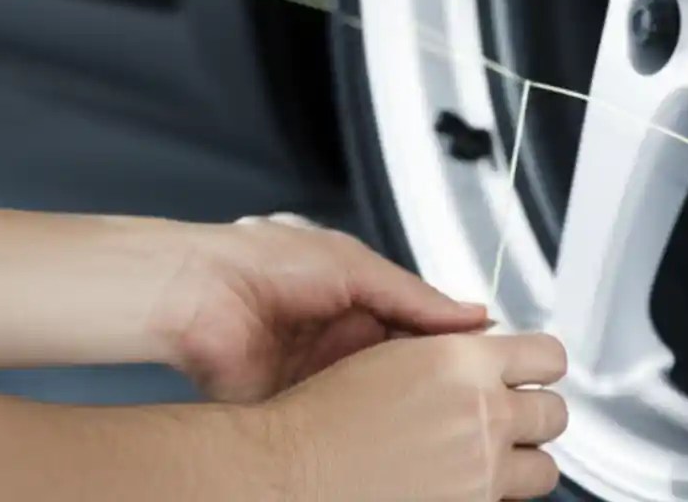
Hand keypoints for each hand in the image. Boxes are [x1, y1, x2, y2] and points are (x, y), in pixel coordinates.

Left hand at [153, 214, 487, 402]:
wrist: (200, 292)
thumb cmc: (263, 260)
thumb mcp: (357, 266)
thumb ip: (415, 296)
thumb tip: (471, 313)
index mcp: (358, 296)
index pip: (420, 325)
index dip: (452, 341)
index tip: (488, 357)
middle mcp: (341, 337)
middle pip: (401, 365)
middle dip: (429, 376)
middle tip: (468, 390)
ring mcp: (320, 373)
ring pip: (374, 395)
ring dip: (398, 403)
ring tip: (436, 411)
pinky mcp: (296, 404)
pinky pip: (338, 418)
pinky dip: (360, 424)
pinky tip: (386, 428)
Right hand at [266, 332, 568, 501]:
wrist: (289, 470)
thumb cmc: (323, 416)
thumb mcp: (390, 355)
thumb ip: (450, 348)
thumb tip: (486, 343)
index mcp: (464, 363)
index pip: (549, 356)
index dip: (543, 365)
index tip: (536, 372)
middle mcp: (483, 416)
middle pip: (556, 414)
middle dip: (537, 415)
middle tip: (513, 416)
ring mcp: (480, 471)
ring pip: (546, 470)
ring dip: (525, 461)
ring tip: (493, 458)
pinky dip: (493, 494)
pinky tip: (461, 483)